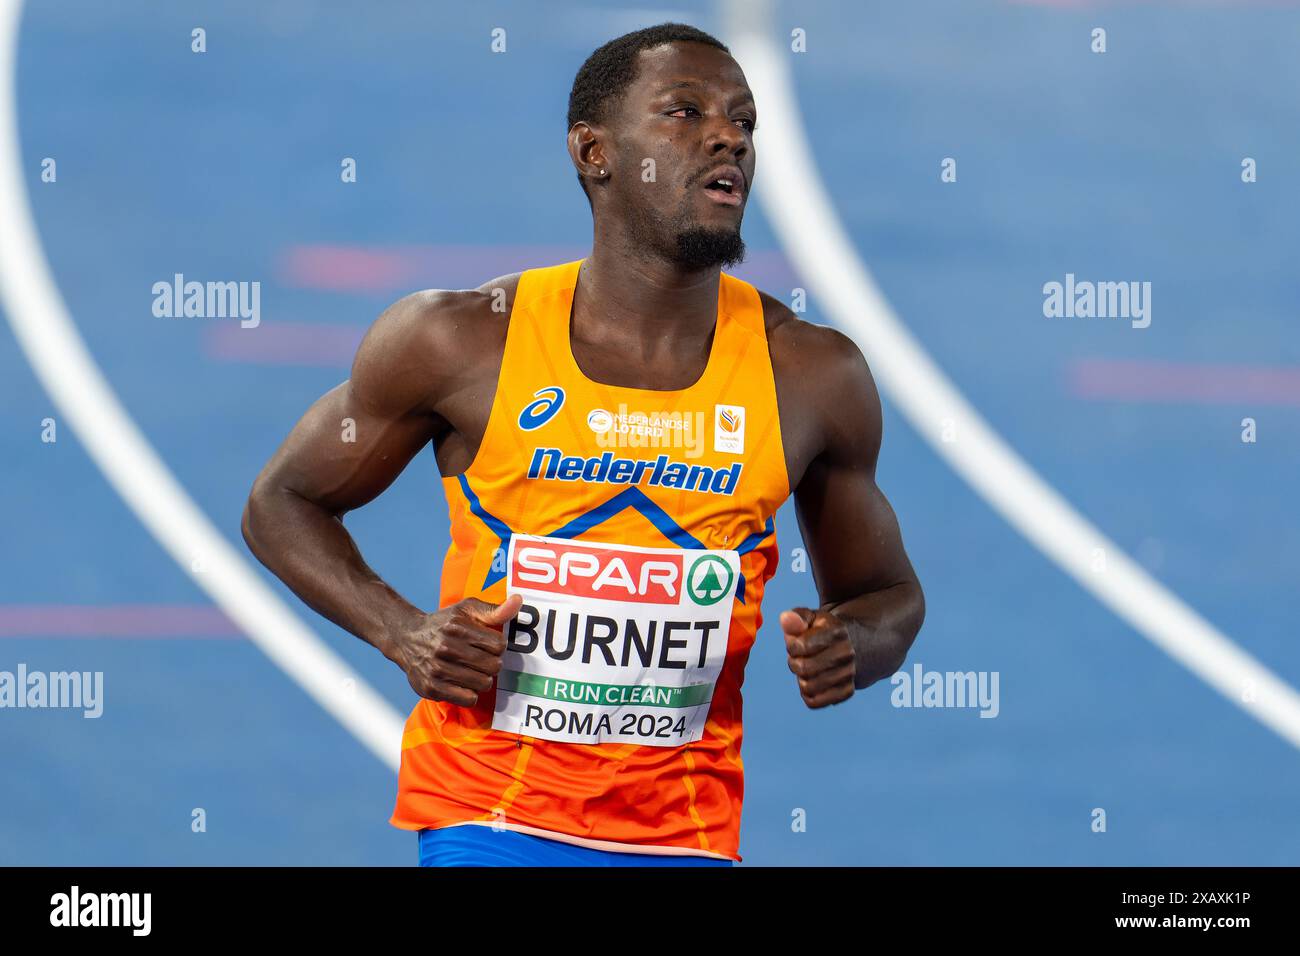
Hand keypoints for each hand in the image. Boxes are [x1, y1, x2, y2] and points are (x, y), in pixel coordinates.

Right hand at [392, 593, 522, 705]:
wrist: (406, 638)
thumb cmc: (443, 623)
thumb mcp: (466, 610)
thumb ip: (493, 609)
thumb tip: (519, 601)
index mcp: (457, 628)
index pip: (499, 645)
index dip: (498, 646)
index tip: (488, 645)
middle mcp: (445, 648)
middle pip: (493, 666)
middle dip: (492, 664)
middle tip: (481, 660)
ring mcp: (437, 670)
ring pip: (483, 684)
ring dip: (482, 679)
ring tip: (471, 670)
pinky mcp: (431, 688)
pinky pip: (468, 699)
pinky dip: (470, 693)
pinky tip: (462, 682)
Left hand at [780, 606, 856, 708]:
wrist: (855, 645)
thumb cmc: (823, 631)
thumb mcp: (811, 618)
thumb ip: (796, 617)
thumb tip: (785, 618)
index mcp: (837, 631)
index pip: (800, 646)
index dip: (791, 646)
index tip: (796, 643)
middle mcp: (847, 653)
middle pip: (804, 668)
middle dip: (794, 663)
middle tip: (800, 657)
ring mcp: (849, 674)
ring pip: (808, 687)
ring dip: (801, 679)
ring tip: (808, 668)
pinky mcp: (846, 692)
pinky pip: (814, 702)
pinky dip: (807, 694)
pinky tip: (813, 681)